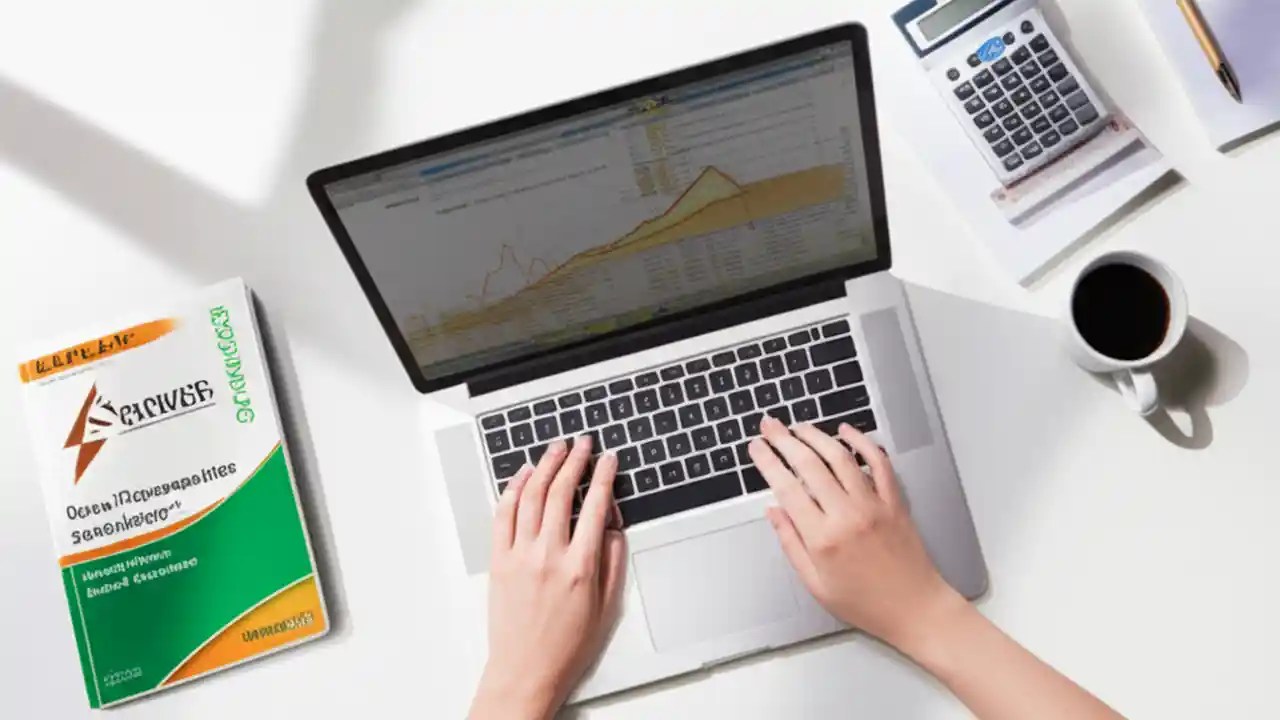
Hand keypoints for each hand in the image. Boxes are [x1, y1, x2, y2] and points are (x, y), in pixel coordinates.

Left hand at [469, 437, 626, 719]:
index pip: (595, 506)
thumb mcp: (607, 607)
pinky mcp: (498, 561)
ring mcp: (520, 556)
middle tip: (583, 443)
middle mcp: (549, 556)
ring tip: (556, 448)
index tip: (608, 458)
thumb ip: (613, 562)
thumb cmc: (566, 645)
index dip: (603, 475)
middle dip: (575, 460)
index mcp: (581, 567)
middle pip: (561, 492)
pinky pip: (503, 514)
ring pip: (531, 496)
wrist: (525, 669)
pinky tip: (523, 474)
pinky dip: (513, 489)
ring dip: (545, 466)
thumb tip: (613, 527)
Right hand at [749, 417, 961, 652]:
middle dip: (785, 440)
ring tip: (799, 427)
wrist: (915, 609)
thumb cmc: (865, 603)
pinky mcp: (894, 502)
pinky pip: (878, 463)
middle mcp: (847, 515)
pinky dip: (862, 442)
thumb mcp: (815, 584)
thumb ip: (791, 544)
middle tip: (770, 426)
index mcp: (823, 539)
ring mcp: (873, 505)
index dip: (768, 462)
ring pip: (840, 457)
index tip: (756, 447)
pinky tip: (847, 431)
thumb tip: (773, 511)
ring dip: (816, 436)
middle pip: (809, 465)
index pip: (787, 488)